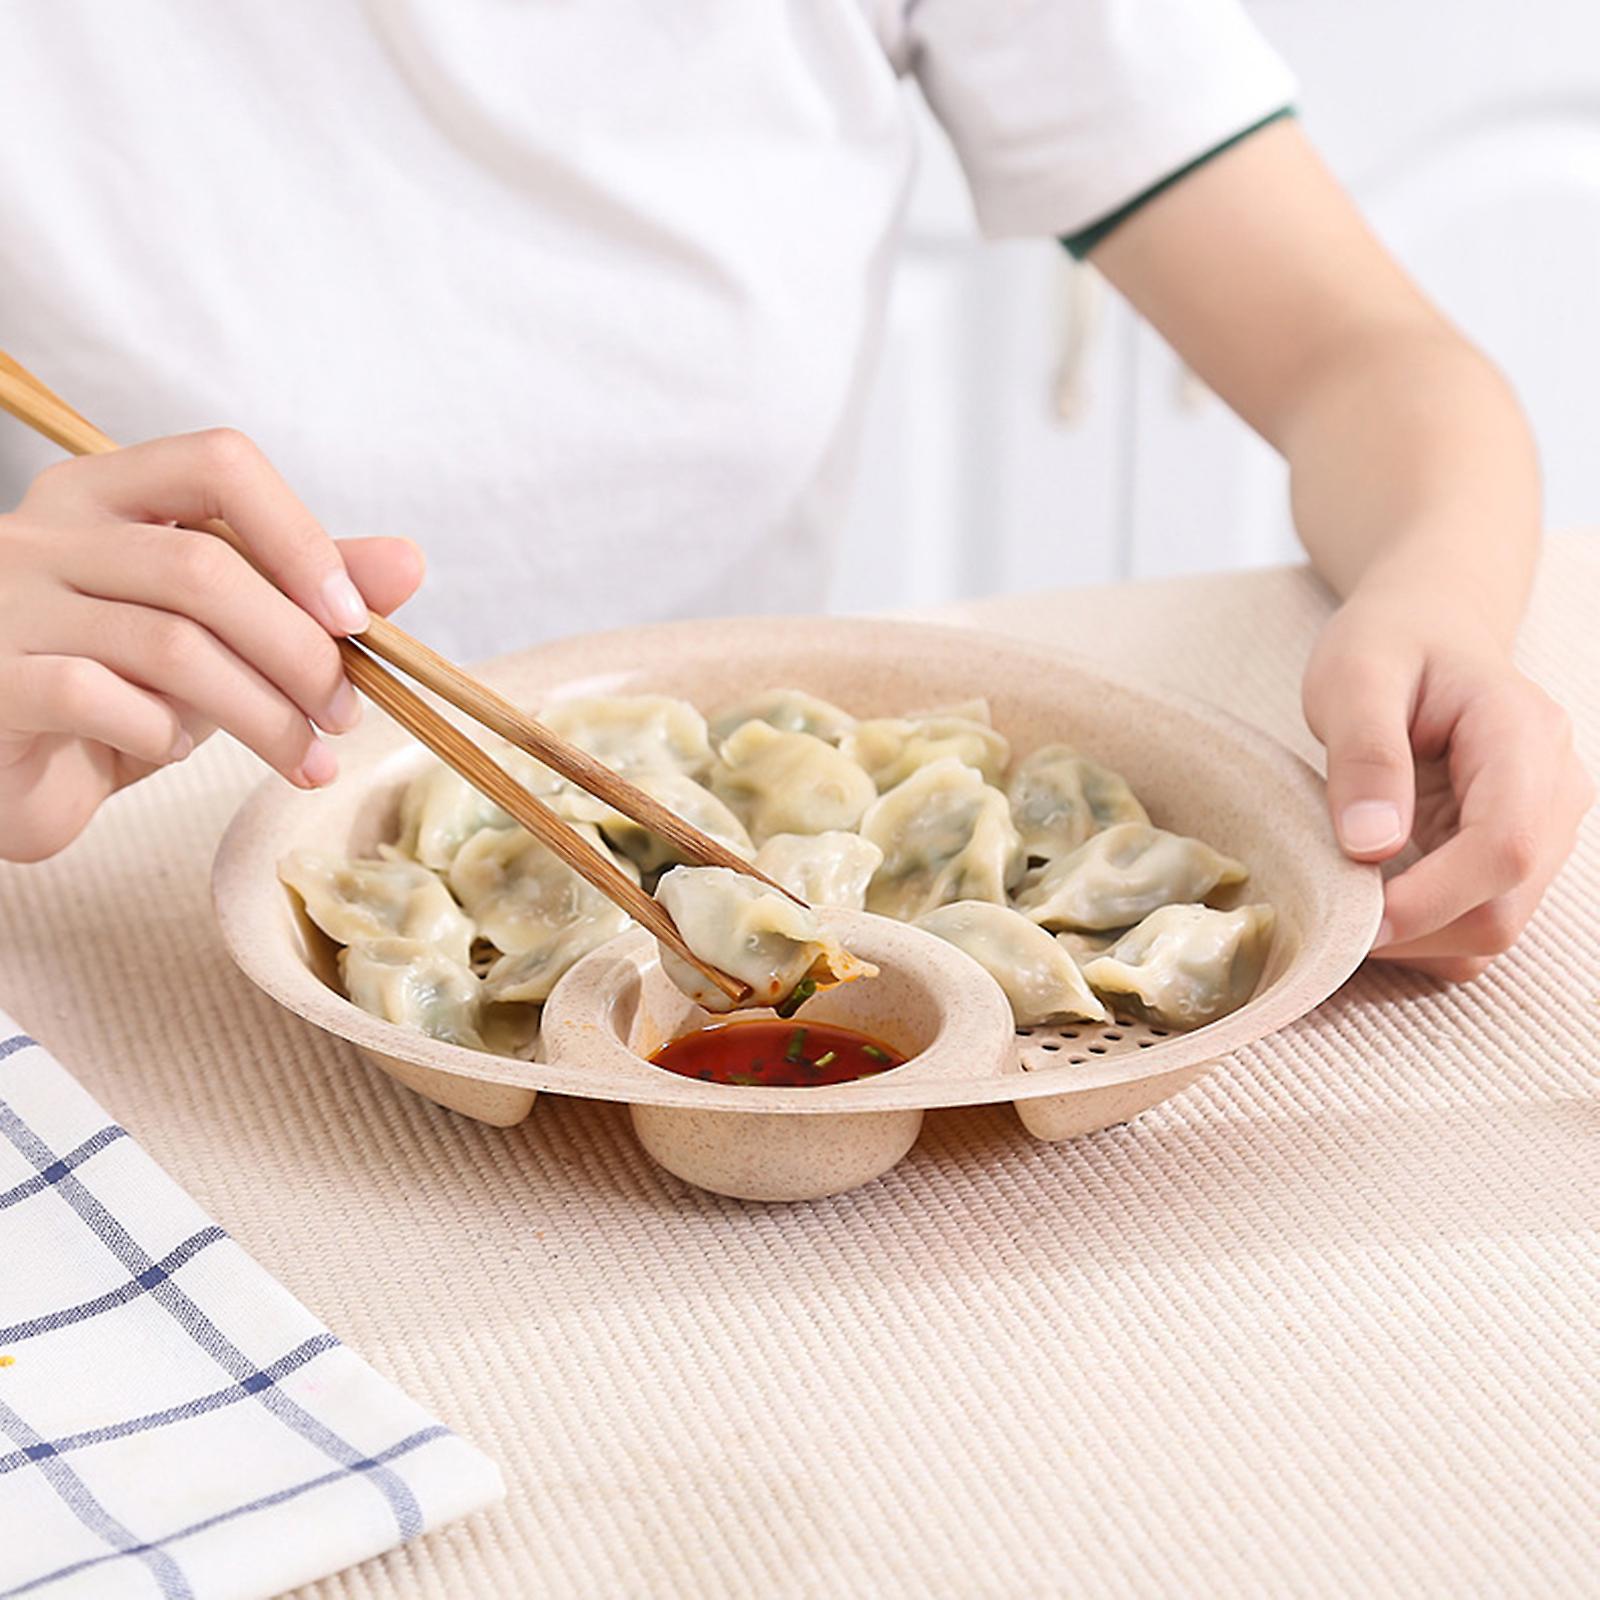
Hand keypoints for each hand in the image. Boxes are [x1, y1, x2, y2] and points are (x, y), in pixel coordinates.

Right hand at [0, 430, 423, 861]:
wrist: (6, 767)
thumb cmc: (117, 688)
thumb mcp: (217, 635)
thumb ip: (299, 594)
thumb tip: (407, 562)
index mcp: (107, 495)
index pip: (220, 463)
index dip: (302, 537)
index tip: (355, 619)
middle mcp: (45, 532)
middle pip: (206, 568)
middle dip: (299, 652)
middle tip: (342, 714)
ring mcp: (7, 604)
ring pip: (169, 643)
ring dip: (260, 712)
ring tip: (296, 753)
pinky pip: (98, 698)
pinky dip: (162, 733)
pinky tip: (174, 748)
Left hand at [1303, 591, 1592, 979]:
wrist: (1429, 631)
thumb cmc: (1390, 645)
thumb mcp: (1355, 676)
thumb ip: (1364, 755)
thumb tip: (1371, 848)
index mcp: (1524, 736)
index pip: (1504, 847)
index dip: (1430, 900)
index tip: (1351, 917)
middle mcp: (1554, 791)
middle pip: (1503, 909)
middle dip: (1414, 932)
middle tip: (1327, 917)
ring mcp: (1546, 829)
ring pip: (1494, 929)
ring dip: (1415, 941)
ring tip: (1343, 903)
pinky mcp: (1518, 856)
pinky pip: (1477, 923)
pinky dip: (1424, 934)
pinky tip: (1371, 899)